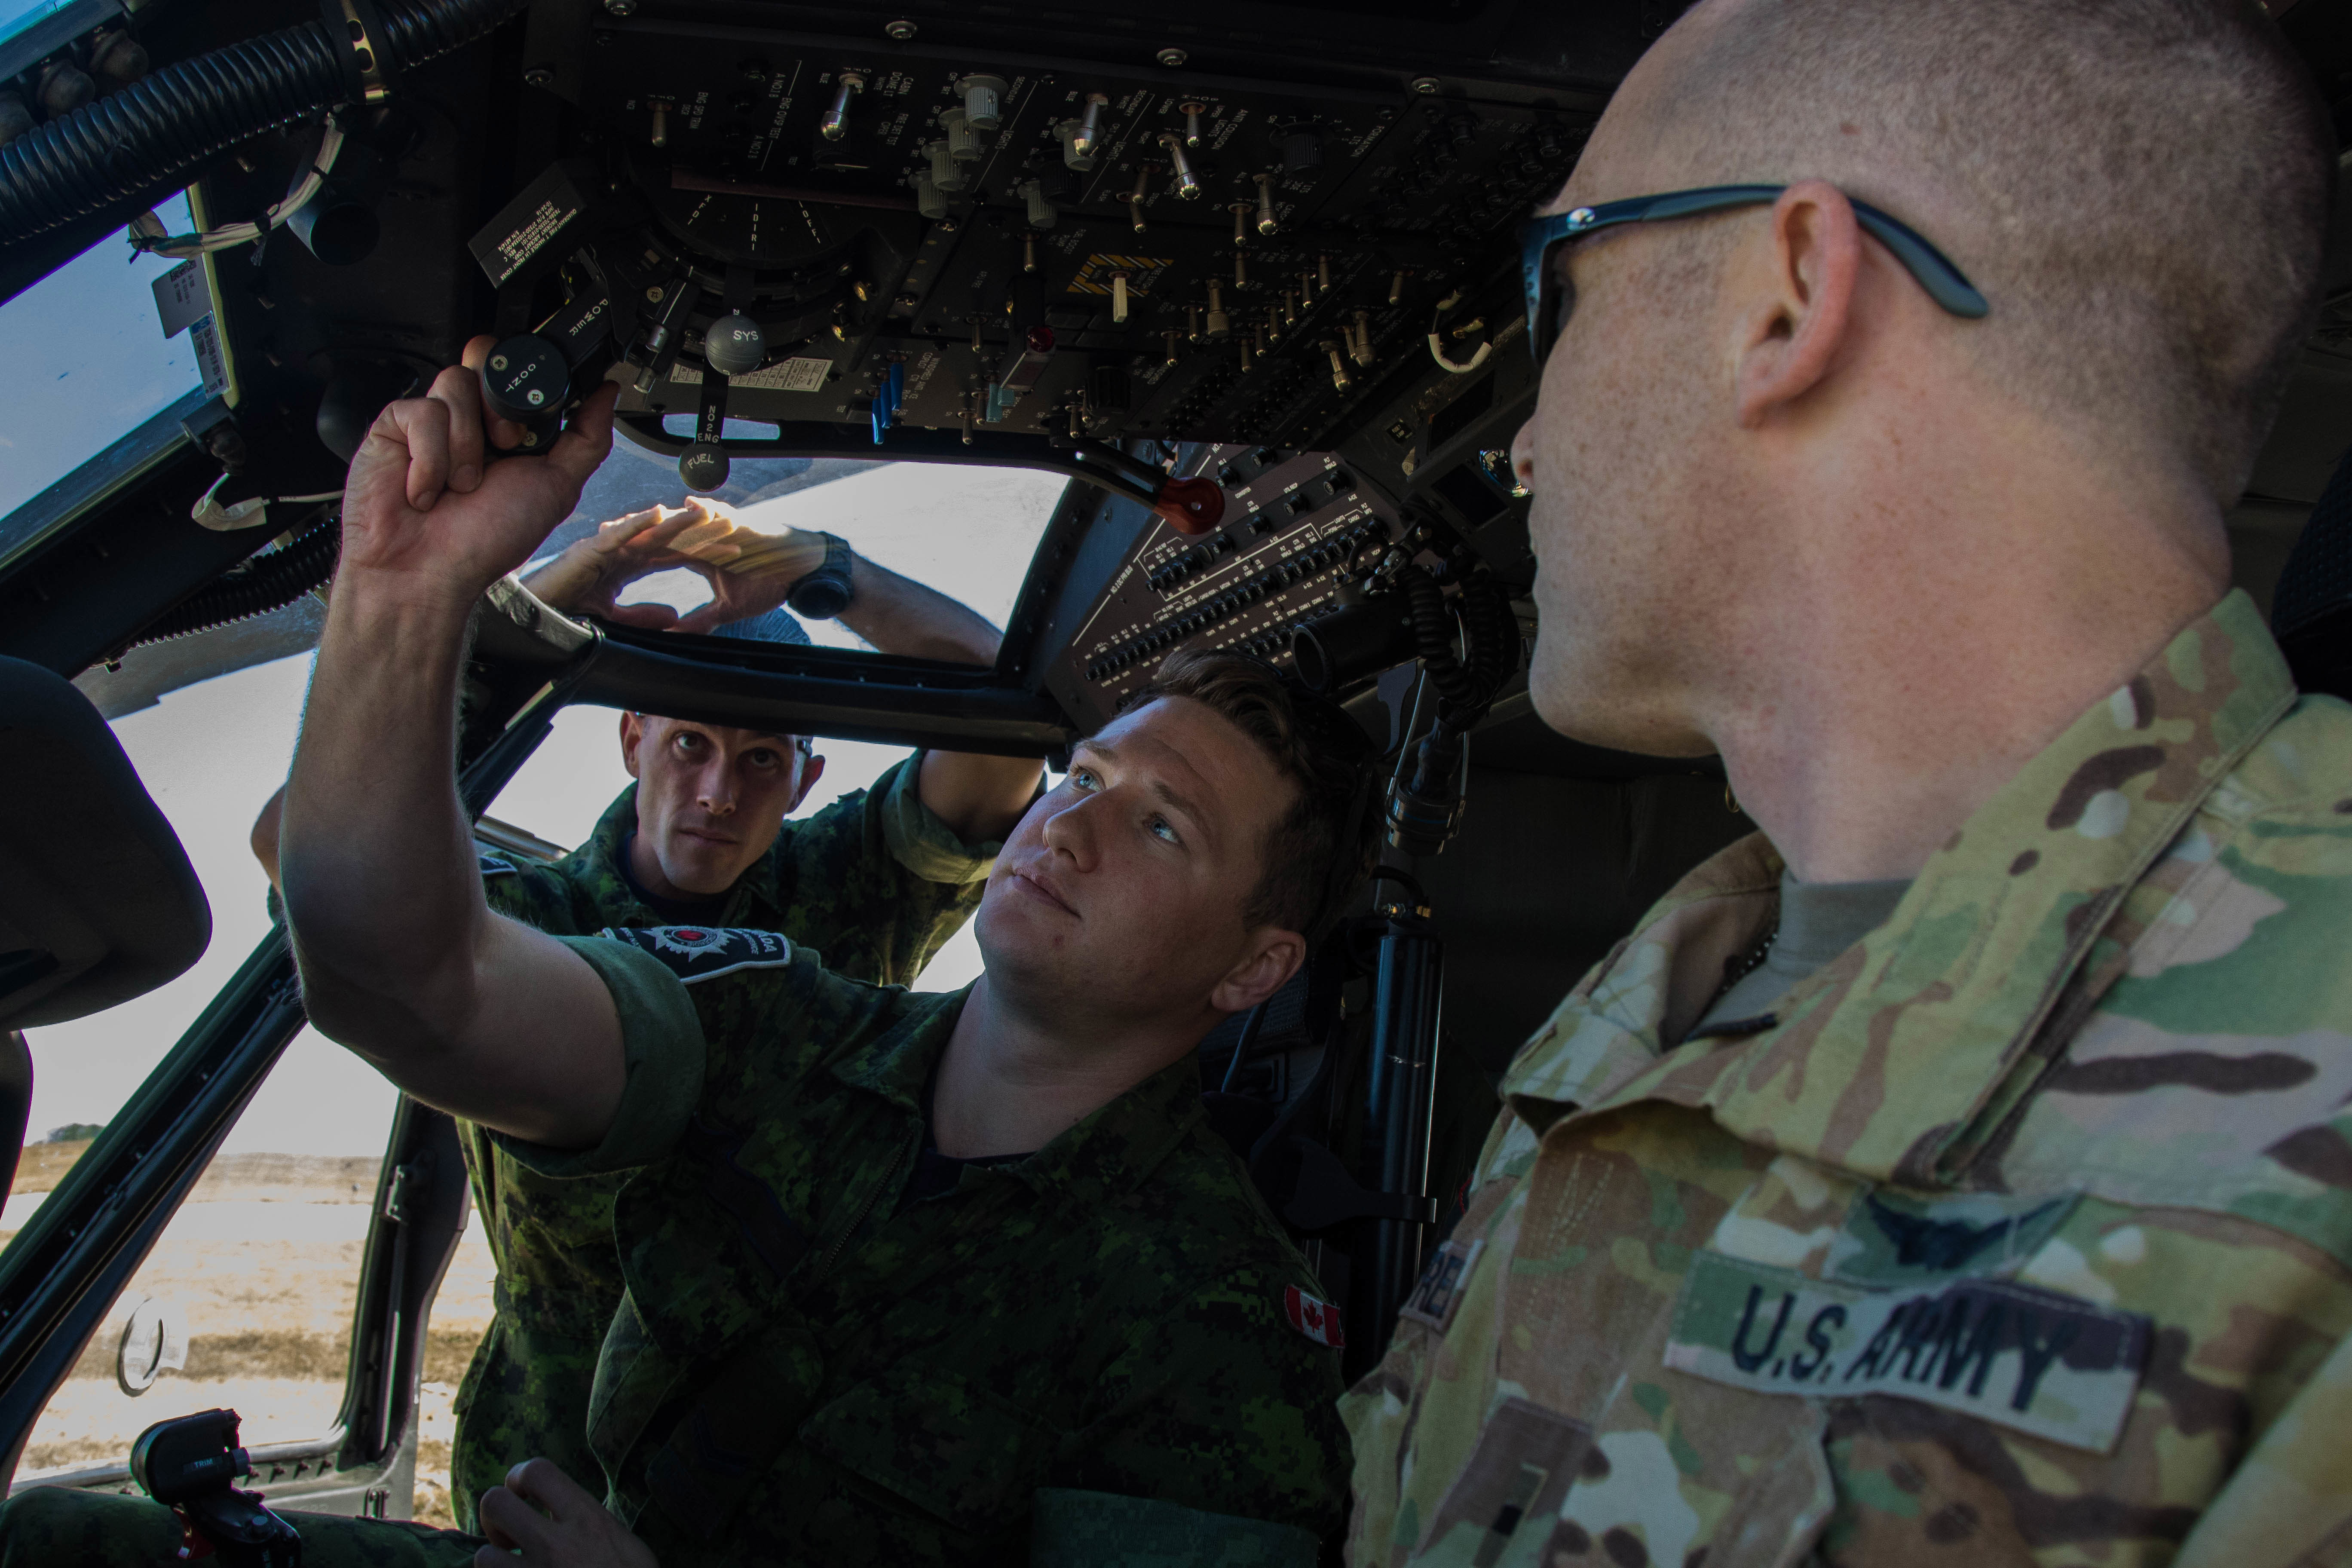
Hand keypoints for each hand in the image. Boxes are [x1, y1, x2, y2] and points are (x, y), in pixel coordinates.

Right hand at [339, 335, 617, 612]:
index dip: (528, 387)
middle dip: (500, 407)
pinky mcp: (393, 426)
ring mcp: (431, 420)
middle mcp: (470, 419)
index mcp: (509, 428)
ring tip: (460, 485)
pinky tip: (426, 489)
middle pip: (486, 359)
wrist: (429, 572)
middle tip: (502, 449)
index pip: (519, 374)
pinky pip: (421, 411)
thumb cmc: (487, 539)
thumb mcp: (557, 487)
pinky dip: (431, 458)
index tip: (531, 429)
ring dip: (467, 444)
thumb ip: (586, 438)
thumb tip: (606, 393)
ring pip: (457, 382)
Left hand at [474, 1458, 656, 1567]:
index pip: (538, 1472)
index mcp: (589, 1521)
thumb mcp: (627, 1545)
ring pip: (483, 1557)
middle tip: (510, 1536)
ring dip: (493, 1564)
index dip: (520, 1476)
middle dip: (496, 1517)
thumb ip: (591, 1521)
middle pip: (495, 1503)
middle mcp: (558, 1546)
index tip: (525, 1494)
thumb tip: (561, 1505)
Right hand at [521, 499, 723, 627]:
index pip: (675, 554)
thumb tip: (675, 617)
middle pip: (670, 537)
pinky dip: (638, 523)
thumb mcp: (615, 616)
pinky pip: (619, 533)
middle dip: (700, 531)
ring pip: (650, 529)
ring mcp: (608, 544)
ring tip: (706, 513)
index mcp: (631, 562)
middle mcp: (623, 549)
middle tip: (732, 525)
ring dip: (678, 520)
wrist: (536, 610)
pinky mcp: (591, 546)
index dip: (704, 552)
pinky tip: (659, 514)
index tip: (733, 553)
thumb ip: (644, 616)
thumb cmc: (569, 608)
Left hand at [525, 496, 832, 633]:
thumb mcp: (728, 608)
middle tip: (593, 539)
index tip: (600, 565)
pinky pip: (705, 511)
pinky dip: (685, 512)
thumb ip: (702, 618)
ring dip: (646, 521)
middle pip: (655, 531)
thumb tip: (679, 636)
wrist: (801, 567)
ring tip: (619, 524)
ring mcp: (714, 523)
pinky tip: (665, 513)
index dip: (627, 558)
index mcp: (695, 551)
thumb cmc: (770, 581)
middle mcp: (700, 534)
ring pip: (672, 519)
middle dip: (626, 534)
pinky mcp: (731, 518)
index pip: (653, 551)